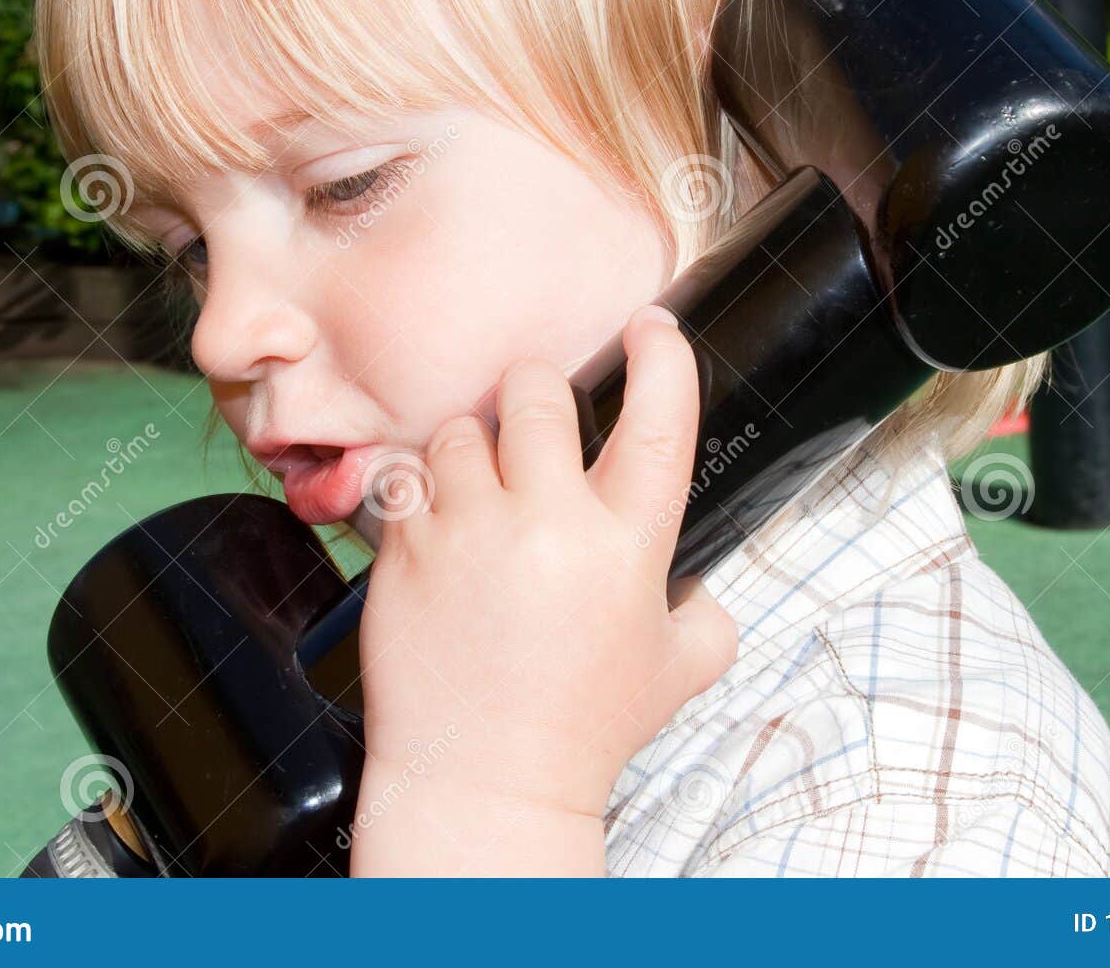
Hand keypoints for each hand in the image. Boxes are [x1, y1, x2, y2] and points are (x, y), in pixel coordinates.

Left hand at [349, 304, 738, 873]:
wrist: (484, 783)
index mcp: (627, 547)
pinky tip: (438, 524)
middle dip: (537, 392)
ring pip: (462, 428)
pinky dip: (421, 488)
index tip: (651, 326)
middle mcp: (549, 527)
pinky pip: (405, 475)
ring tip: (479, 491)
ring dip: (473, 446)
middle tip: (534, 419)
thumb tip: (695, 577)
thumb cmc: (580, 729)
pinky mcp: (405, 550)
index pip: (659, 419)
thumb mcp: (679, 670)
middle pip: (538, 393)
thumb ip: (704, 609)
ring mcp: (470, 534)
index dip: (662, 357)